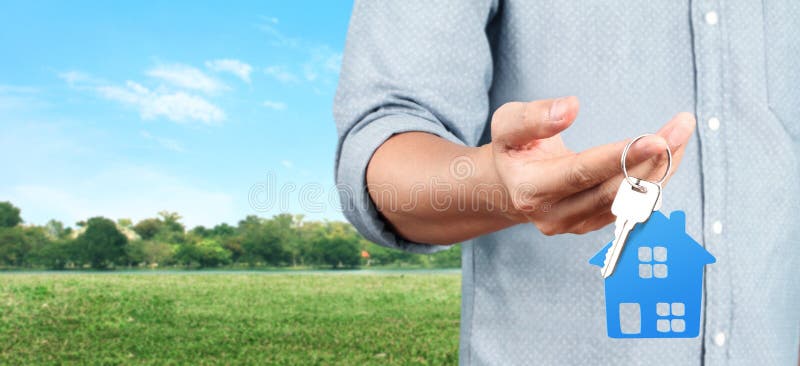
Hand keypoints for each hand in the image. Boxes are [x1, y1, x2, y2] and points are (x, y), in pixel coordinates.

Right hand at [490, 96, 695, 234]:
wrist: (508, 186)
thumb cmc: (512, 150)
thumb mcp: (507, 123)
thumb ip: (533, 116)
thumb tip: (570, 107)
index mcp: (530, 189)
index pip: (582, 174)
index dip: (620, 158)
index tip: (656, 139)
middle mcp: (554, 215)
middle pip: (613, 190)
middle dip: (651, 159)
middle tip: (680, 126)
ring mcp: (576, 224)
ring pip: (629, 201)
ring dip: (660, 168)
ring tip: (681, 133)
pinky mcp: (593, 225)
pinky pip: (633, 205)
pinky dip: (655, 179)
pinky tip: (669, 152)